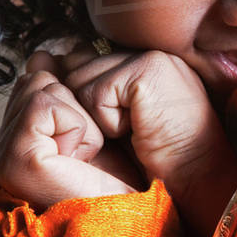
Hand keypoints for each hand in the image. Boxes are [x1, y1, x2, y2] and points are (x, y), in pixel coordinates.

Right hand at [0, 57, 142, 209]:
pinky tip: (80, 158)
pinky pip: (45, 103)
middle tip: (87, 151)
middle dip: (75, 106)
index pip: (32, 79)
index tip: (85, 131)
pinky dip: (76, 125)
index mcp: (14, 142)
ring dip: (79, 118)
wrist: (136, 211)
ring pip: (41, 85)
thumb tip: (42, 54)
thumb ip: (64, 87)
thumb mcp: (92, 122)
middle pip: (35, 78)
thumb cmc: (119, 174)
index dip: (68, 91)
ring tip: (84, 156)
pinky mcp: (14, 159)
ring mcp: (2, 157)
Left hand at [10, 41, 236, 236]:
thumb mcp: (115, 125)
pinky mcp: (148, 70)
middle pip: (75, 69)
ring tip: (133, 134)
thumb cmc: (157, 164)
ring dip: (97, 119)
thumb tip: (40, 60)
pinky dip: (109, 121)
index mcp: (141, 64)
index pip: (82, 61)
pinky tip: (137, 131)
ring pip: (81, 80)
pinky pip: (97, 93)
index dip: (80, 98)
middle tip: (122, 134)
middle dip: (84, 111)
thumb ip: (86, 91)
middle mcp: (147, 54)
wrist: (196, 181)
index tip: (104, 130)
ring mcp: (149, 58)